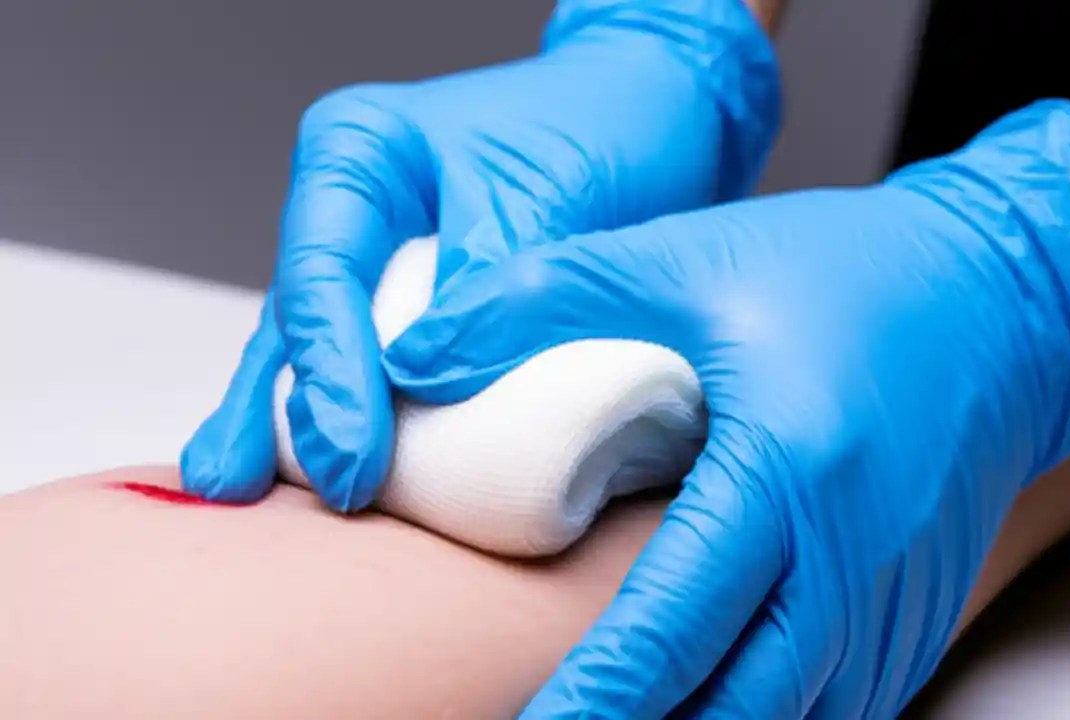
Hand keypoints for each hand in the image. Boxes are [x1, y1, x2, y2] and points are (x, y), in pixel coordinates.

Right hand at [181, 0, 779, 508]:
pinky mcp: (424, 308)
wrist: (662, 120)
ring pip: (322, 351)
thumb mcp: (545, 194)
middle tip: (239, 488)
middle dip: (274, 408)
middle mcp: (355, 211)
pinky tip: (324, 474)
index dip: (331, 372)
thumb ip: (480, 286)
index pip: (325, 274)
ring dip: (291, 424)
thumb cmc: (604, 127)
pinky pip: (382, 371)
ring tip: (237, 492)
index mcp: (359, 155)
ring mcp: (383, 261)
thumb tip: (419, 382)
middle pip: (299, 318)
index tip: (353, 458)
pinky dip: (358, 420)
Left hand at [382, 101, 1069, 716]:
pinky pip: (842, 704)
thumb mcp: (682, 258)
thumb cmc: (846, 270)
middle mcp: (853, 559)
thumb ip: (537, 300)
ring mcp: (897, 601)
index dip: (591, 700)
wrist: (1006, 296)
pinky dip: (768, 716)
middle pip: (738, 709)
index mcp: (791, 469)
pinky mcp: (919, 614)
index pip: (673, 625)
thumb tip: (416, 357)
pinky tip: (711, 703)